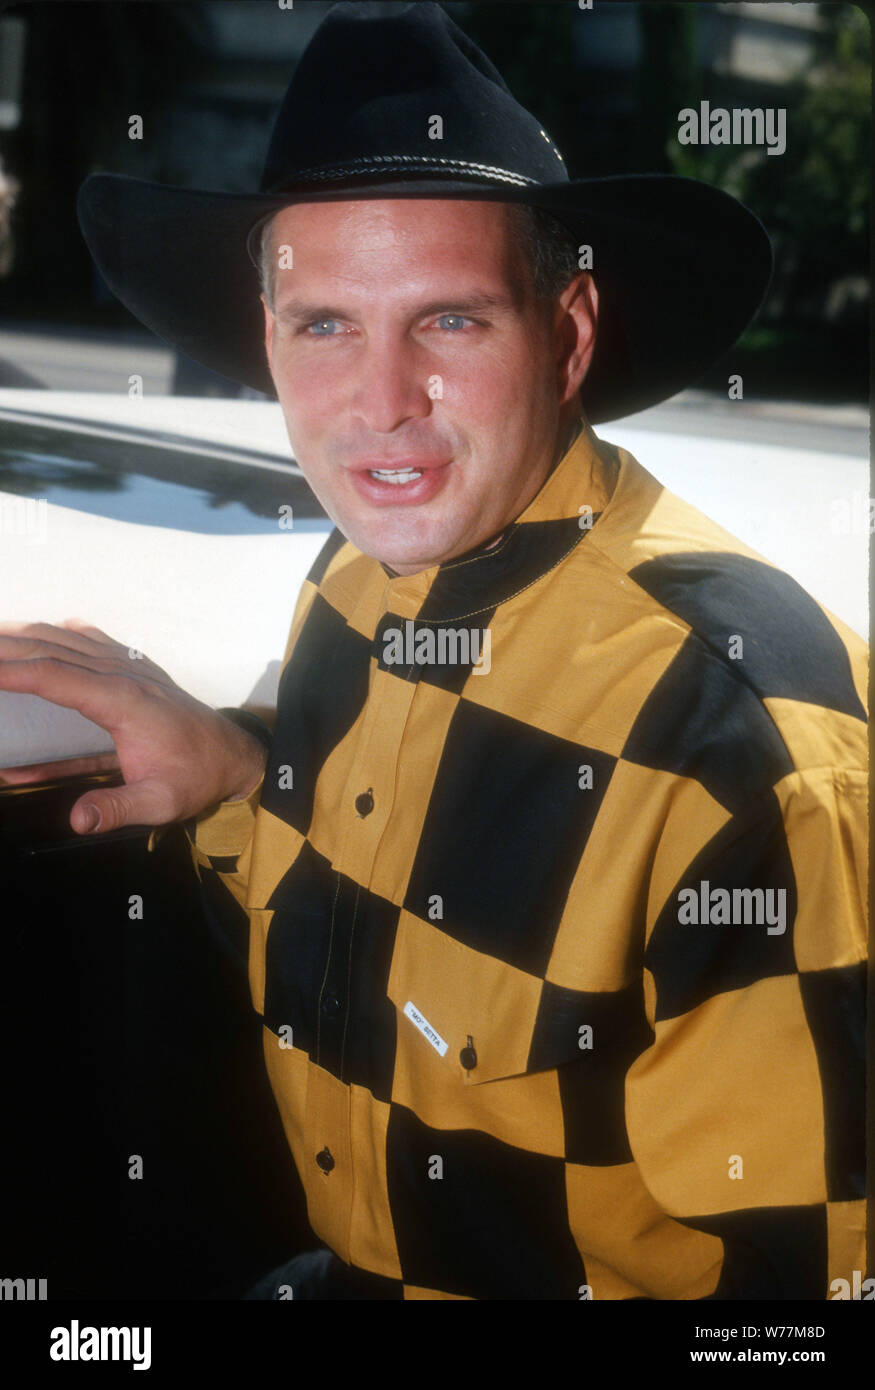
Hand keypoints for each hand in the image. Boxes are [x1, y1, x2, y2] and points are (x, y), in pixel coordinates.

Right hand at [0, 620, 266, 833]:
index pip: (53, 677)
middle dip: (7, 646)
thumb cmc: (197, 778)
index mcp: (122, 701)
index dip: (11, 671)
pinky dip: (64, 634)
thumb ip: (117, 809)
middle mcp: (123, 674)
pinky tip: (53, 629)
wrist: (235, 756)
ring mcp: (131, 667)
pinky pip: (94, 642)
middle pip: (53, 649)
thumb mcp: (160, 803)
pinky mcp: (138, 670)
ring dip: (29, 634)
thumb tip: (77, 820)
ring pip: (70, 639)